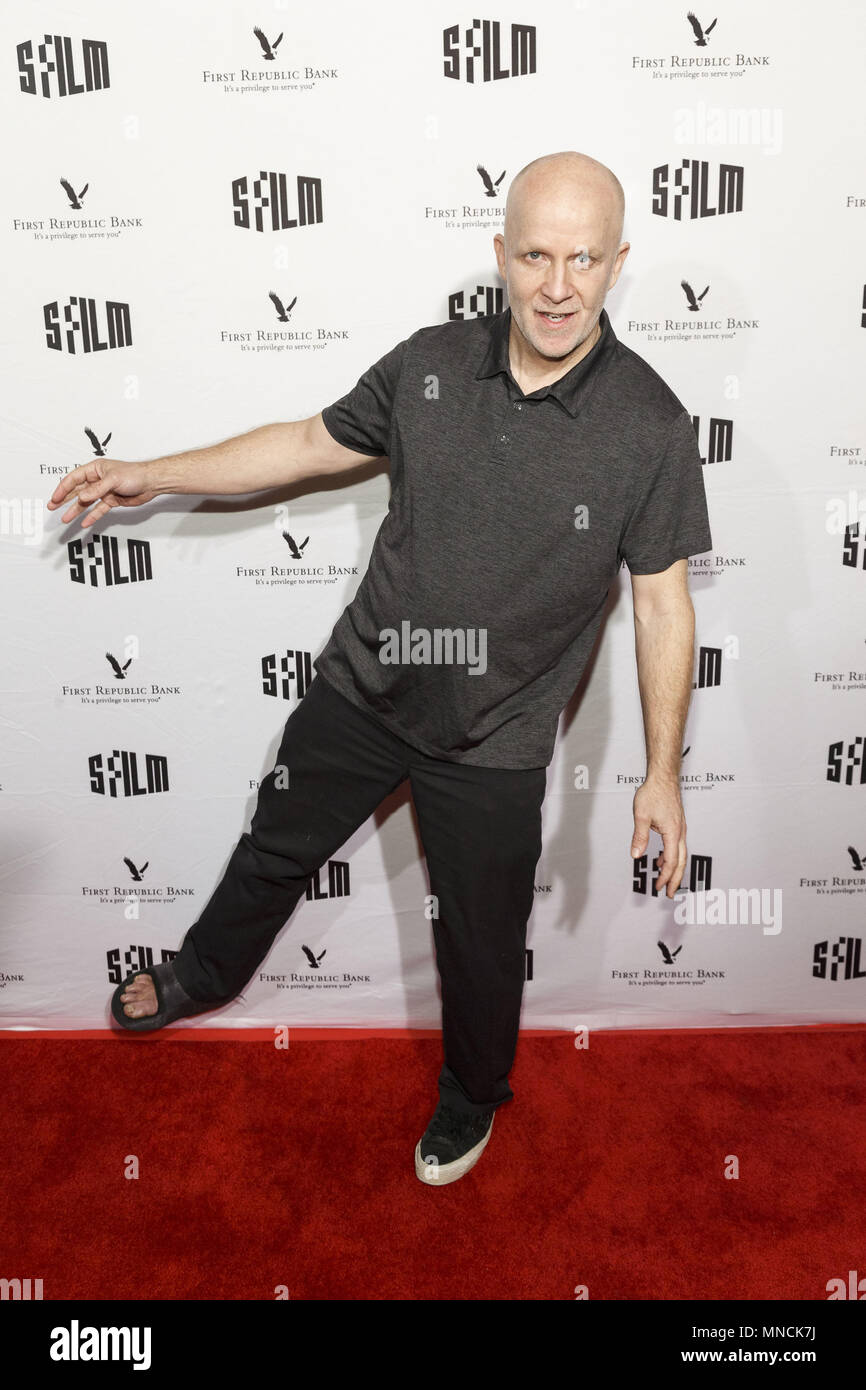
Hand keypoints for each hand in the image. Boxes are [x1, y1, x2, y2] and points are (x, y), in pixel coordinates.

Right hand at [47, 458, 159, 527]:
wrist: (151, 482)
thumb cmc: (135, 474)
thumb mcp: (113, 479)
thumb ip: (97, 489)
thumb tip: (83, 496)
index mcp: (95, 469)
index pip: (74, 478)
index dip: (63, 488)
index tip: (55, 498)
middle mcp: (97, 480)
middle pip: (77, 490)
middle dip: (64, 499)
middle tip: (52, 506)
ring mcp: (104, 491)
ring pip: (86, 502)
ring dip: (76, 510)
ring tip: (65, 518)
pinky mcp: (111, 500)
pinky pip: (99, 510)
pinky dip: (92, 516)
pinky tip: (85, 523)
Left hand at [631, 775, 685, 897]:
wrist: (663, 778)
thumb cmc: (654, 793)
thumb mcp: (641, 816)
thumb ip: (639, 837)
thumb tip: (636, 855)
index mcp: (673, 833)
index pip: (672, 861)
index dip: (665, 876)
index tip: (659, 887)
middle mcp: (680, 833)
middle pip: (681, 862)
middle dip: (675, 879)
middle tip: (670, 893)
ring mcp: (680, 829)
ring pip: (681, 855)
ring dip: (674, 869)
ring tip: (665, 880)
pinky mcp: (677, 825)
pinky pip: (677, 846)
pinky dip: (671, 857)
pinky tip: (660, 860)